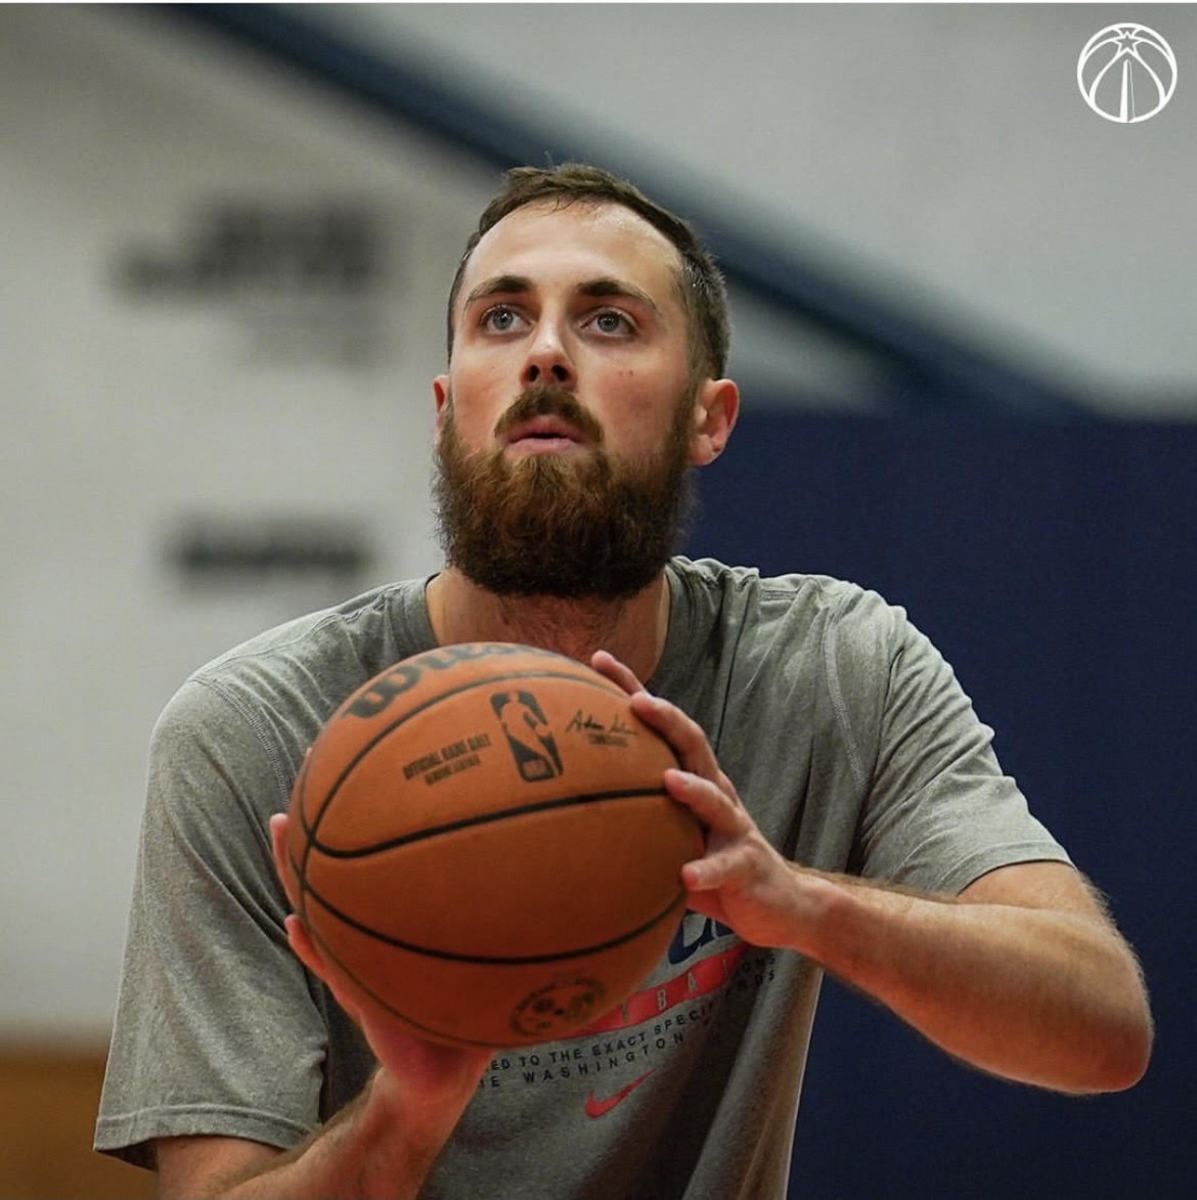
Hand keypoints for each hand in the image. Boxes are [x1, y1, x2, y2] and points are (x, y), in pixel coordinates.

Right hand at [269, 813, 492, 1116]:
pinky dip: (312, 947)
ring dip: (298, 876)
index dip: (359, 833)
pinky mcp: (361, 999)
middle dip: (310, 843)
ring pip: (320, 913)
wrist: (447, 1068)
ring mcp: (358, 965)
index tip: (349, 789)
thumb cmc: (468, 1006)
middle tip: (292, 805)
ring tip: (282, 836)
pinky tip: (296, 923)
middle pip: (332, 881)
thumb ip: (502, 924)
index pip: (373, 871)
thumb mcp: (485, 959)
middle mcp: (369, 939)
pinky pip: (332, 968)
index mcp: (397, 922)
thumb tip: (549, 881)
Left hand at [591, 650, 832, 952]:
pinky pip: (726, 864)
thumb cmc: (711, 860)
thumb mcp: (671, 831)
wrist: (777, 900)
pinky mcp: (747, 863)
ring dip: (692, 788)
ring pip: (715, 798)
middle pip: (693, 744)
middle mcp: (715, 791)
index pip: (662, 726)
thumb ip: (633, 816)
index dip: (633, 689)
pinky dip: (707, 868)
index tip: (598, 659)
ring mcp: (734, 825)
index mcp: (693, 778)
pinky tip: (686, 875)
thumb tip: (562, 806)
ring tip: (667, 781)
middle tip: (636, 701)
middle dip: (667, 719)